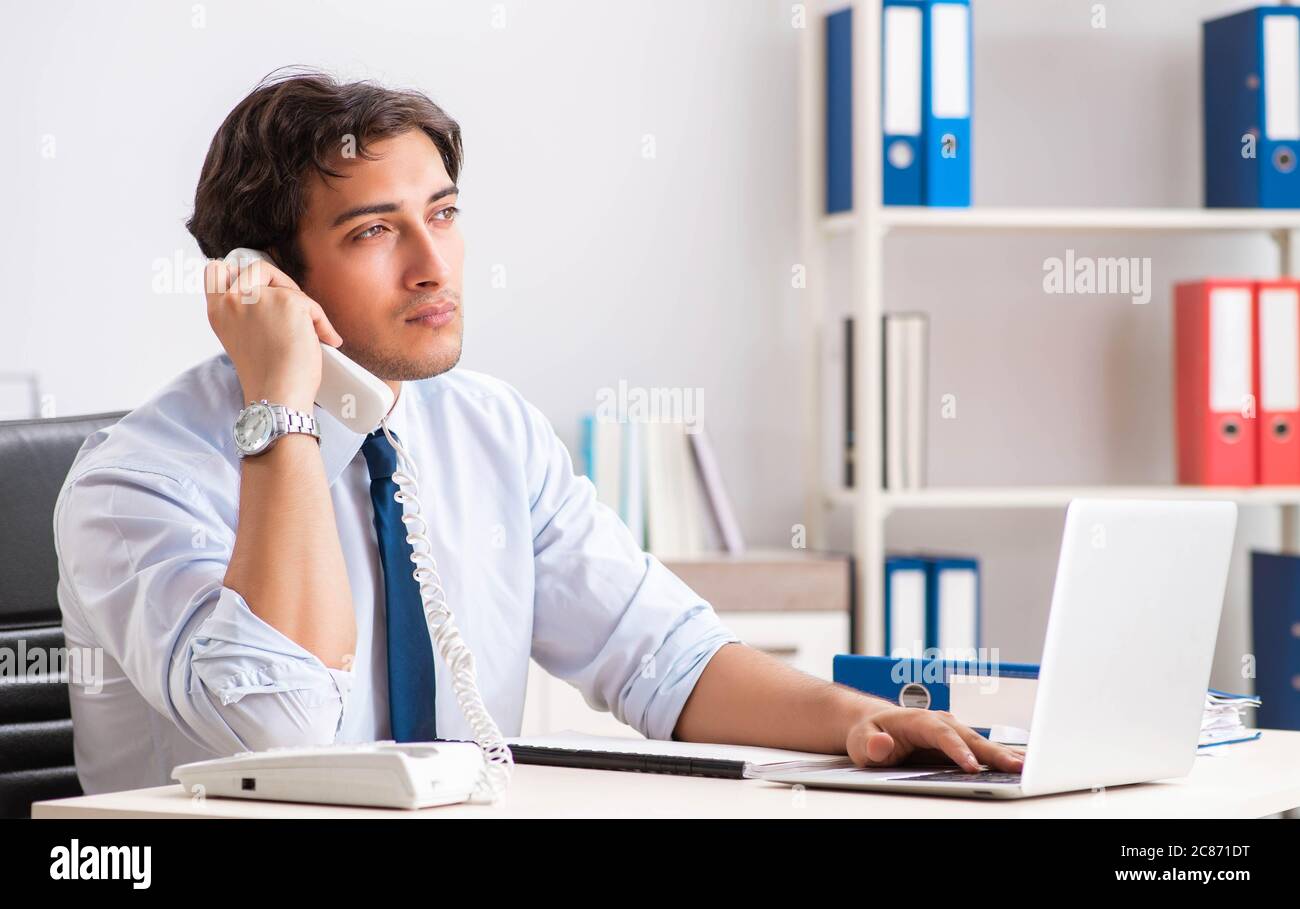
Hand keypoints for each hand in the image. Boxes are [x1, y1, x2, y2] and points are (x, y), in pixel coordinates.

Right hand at [203, 256, 342, 411]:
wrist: (278, 394)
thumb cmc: (267, 376)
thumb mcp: (243, 338)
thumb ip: (246, 313)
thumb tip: (273, 297)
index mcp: (218, 311)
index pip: (215, 270)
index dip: (238, 271)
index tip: (258, 288)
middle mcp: (232, 300)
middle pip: (257, 267)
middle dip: (278, 282)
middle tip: (292, 308)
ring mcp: (256, 297)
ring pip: (286, 285)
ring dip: (301, 304)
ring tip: (306, 330)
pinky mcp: (285, 300)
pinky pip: (310, 303)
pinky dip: (320, 322)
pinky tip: (322, 340)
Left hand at [846, 705, 1025, 772]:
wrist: (872, 725)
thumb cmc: (868, 733)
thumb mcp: (860, 741)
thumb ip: (870, 743)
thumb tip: (882, 744)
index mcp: (918, 719)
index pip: (941, 734)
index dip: (957, 750)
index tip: (971, 767)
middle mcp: (940, 722)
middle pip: (970, 738)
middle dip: (993, 753)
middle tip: (1016, 768)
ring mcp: (952, 731)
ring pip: (981, 744)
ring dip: (1004, 755)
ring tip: (1028, 767)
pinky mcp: (959, 743)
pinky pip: (982, 751)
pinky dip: (1001, 757)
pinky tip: (1020, 765)